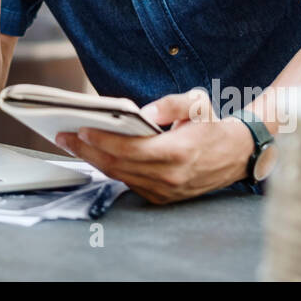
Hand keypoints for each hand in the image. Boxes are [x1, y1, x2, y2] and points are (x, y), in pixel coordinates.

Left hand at [55, 88, 254, 203]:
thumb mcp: (197, 103)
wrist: (236, 154)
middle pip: (117, 165)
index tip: (81, 130)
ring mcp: (166, 191)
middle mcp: (170, 177)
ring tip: (73, 144)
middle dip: (87, 151)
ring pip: (120, 176)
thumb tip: (144, 112)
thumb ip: (170, 103)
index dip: (103, 140)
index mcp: (177, 153)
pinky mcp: (163, 198)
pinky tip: (95, 156)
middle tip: (63, 137)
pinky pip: (130, 183)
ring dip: (93, 161)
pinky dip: (110, 169)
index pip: (129, 149)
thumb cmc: (212, 125)